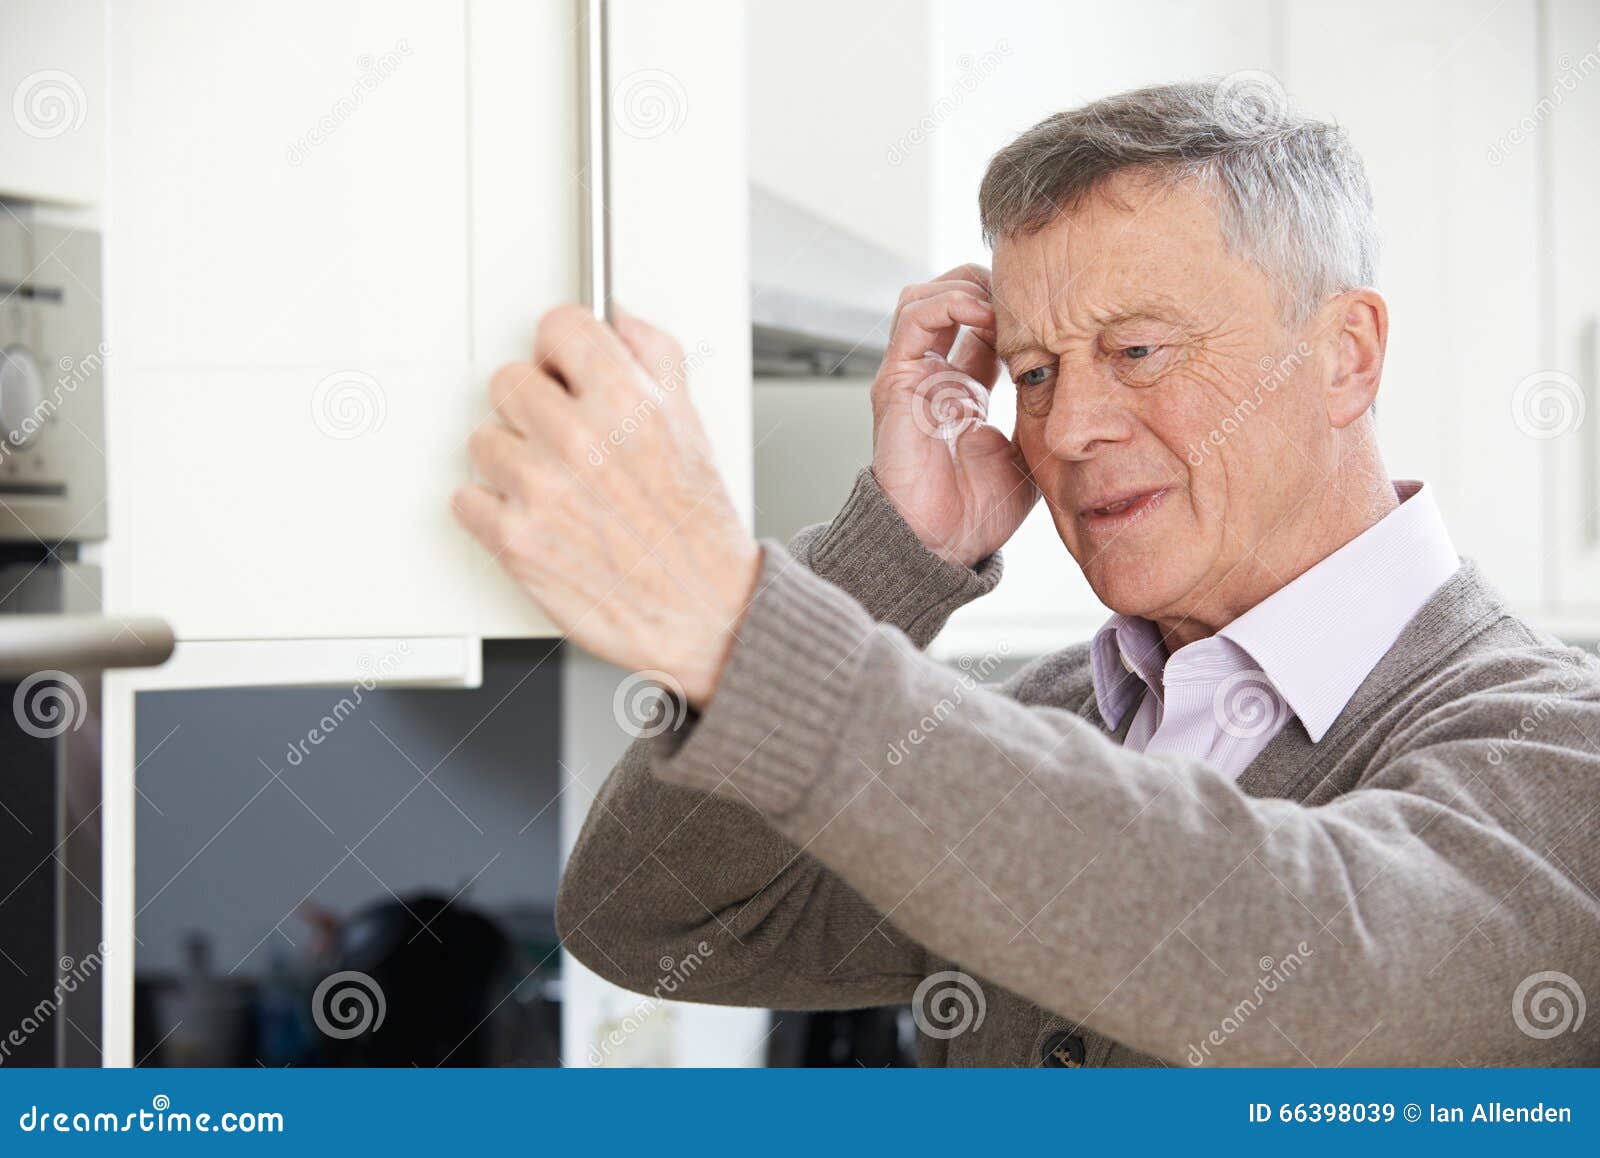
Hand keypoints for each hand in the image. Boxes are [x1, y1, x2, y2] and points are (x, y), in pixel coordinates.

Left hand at [454, 305, 758, 706]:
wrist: (704, 612)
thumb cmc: (697, 530)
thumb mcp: (693, 425)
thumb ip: (656, 358)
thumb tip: (620, 319)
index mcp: (628, 401)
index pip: (559, 326)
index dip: (564, 350)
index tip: (566, 369)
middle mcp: (581, 439)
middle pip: (508, 379)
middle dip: (533, 406)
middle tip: (562, 438)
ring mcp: (542, 489)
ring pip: (483, 439)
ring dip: (512, 460)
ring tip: (556, 487)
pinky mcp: (515, 540)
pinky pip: (466, 499)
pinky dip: (492, 511)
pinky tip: (536, 518)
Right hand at [871, 264, 1037, 567]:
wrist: (941, 543)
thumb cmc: (979, 512)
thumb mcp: (1029, 449)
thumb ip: (1042, 411)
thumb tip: (1079, 383)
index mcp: (964, 392)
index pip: (983, 327)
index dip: (1014, 311)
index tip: (1051, 315)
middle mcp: (934, 378)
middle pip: (952, 300)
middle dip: (990, 288)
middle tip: (1028, 299)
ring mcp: (913, 377)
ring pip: (927, 297)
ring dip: (967, 287)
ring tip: (1002, 304)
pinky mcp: (896, 380)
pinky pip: (914, 318)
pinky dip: (949, 301)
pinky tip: (981, 312)